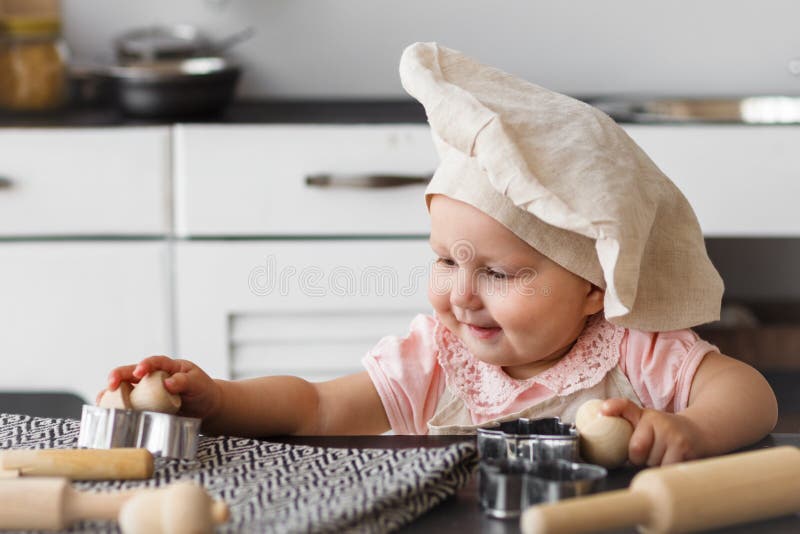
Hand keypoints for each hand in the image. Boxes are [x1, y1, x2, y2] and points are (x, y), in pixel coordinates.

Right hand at [104, 355, 221, 419]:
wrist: (206, 408)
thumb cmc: (203, 391)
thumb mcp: (198, 384)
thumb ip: (184, 381)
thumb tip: (168, 383)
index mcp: (168, 367)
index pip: (155, 362)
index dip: (145, 365)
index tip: (140, 372)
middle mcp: (153, 377)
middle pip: (131, 372)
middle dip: (118, 376)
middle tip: (112, 384)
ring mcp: (146, 392)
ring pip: (124, 388)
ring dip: (111, 393)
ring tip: (103, 401)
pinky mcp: (143, 406)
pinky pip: (127, 405)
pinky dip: (116, 407)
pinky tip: (107, 413)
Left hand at [601, 398, 706, 465]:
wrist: (699, 432)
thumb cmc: (663, 430)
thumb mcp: (644, 419)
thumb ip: (622, 415)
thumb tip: (601, 414)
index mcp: (645, 414)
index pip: (625, 407)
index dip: (613, 408)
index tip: (602, 412)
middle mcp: (659, 421)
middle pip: (636, 450)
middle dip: (639, 458)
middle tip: (648, 452)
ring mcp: (672, 435)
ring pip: (650, 462)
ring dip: (653, 465)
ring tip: (662, 455)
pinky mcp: (684, 449)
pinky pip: (664, 469)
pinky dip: (665, 470)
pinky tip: (671, 460)